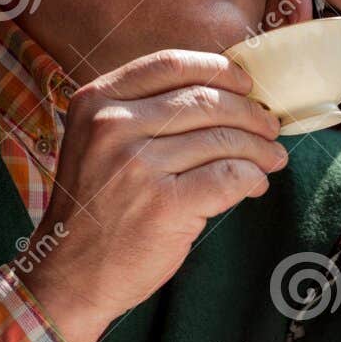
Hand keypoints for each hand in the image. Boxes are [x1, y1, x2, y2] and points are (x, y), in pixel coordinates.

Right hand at [18, 50, 288, 341]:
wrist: (68, 276)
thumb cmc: (95, 208)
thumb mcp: (99, 143)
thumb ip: (144, 113)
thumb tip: (225, 93)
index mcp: (96, 101)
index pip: (172, 65)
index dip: (219, 70)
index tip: (245, 84)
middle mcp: (112, 126)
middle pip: (205, 100)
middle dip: (250, 113)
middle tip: (270, 127)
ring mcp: (137, 165)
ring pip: (224, 139)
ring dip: (260, 148)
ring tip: (272, 158)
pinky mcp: (165, 204)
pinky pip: (230, 176)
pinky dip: (252, 178)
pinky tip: (255, 185)